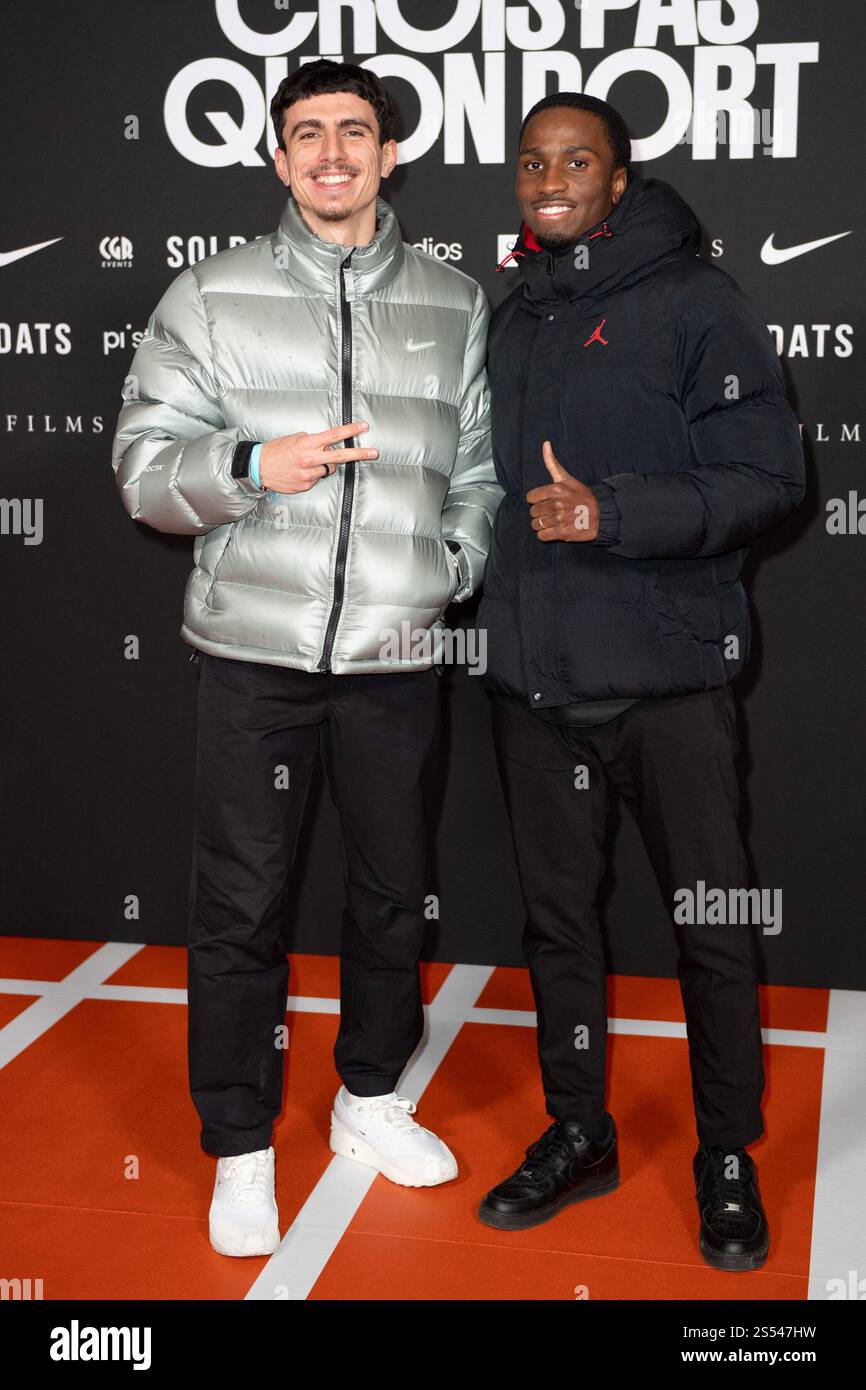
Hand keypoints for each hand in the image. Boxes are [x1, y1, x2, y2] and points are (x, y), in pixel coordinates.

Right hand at [259, 422, 377, 493]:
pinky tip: (299, 472)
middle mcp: (310, 459)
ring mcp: (309, 474)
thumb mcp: (294, 439)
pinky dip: (311, 475)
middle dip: (359, 453)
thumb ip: (312, 441)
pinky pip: (316, 479)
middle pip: (341, 456)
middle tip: (374, 453)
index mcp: (307, 444)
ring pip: (328, 469)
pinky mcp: (306, 485)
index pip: (334, 435)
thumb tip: (326, 444)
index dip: (350, 431)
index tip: (363, 427)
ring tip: (305, 463)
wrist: (258, 468)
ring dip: (323, 465)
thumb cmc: (275, 452)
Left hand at [526, 441, 598, 541]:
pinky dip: (546, 534)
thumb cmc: (582, 495)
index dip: (538, 500)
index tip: (547, 501)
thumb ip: (552, 463)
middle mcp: (557, 503)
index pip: (530, 498)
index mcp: (556, 489)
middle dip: (541, 513)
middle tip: (553, 512)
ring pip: (536, 524)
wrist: (601, 514)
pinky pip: (542, 536)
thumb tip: (545, 443)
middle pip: (533, 512)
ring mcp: (560, 518)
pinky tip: (555, 529)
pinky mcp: (563, 532)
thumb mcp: (567, 478)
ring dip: (543, 524)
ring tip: (554, 521)